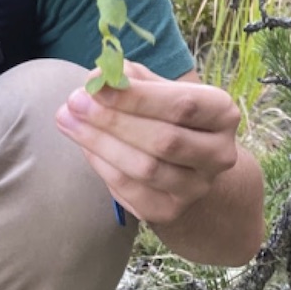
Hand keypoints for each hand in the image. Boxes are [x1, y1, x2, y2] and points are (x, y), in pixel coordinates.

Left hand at [56, 61, 241, 227]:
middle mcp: (219, 154)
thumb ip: (130, 79)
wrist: (184, 166)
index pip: (182, 105)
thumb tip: (98, 78)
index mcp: (222, 113)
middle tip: (73, 103)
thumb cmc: (166, 116)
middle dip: (113, 121)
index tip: (96, 86)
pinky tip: (85, 146)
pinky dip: (102, 166)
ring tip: (68, 121)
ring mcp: (196, 187)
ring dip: (101, 144)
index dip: (137, 98)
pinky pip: (130, 190)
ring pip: (146, 168)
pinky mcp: (170, 211)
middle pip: (164, 140)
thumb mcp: (158, 89)